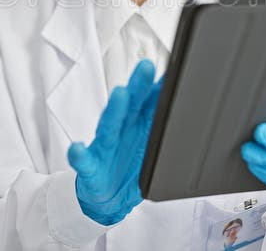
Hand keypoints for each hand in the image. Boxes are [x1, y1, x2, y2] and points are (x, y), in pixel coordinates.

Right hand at [67, 59, 161, 225]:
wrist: (106, 198)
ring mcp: (103, 147)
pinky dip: (79, 154)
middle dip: (138, 85)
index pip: (149, 100)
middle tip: (147, 67)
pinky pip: (83, 160)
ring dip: (114, 110)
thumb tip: (188, 105)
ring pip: (108, 126)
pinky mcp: (89, 167)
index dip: (159, 86)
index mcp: (137, 124)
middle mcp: (120, 129)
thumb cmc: (129, 166)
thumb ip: (163, 124)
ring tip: (120, 94)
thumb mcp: (152, 146)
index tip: (172, 69)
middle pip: (130, 104)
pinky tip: (77, 148)